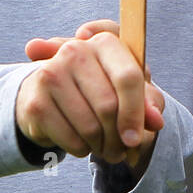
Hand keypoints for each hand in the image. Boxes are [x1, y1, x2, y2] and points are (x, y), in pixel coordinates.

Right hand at [16, 20, 163, 166]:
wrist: (53, 96)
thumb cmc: (101, 89)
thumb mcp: (129, 91)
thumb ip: (148, 103)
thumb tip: (156, 120)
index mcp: (105, 42)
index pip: (128, 77)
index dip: (135, 113)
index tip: (135, 139)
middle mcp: (74, 51)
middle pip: (109, 106)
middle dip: (118, 138)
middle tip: (120, 149)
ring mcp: (51, 73)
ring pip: (90, 127)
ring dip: (102, 147)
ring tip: (103, 146)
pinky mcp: (36, 101)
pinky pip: (71, 140)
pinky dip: (81, 150)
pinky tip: (81, 142)